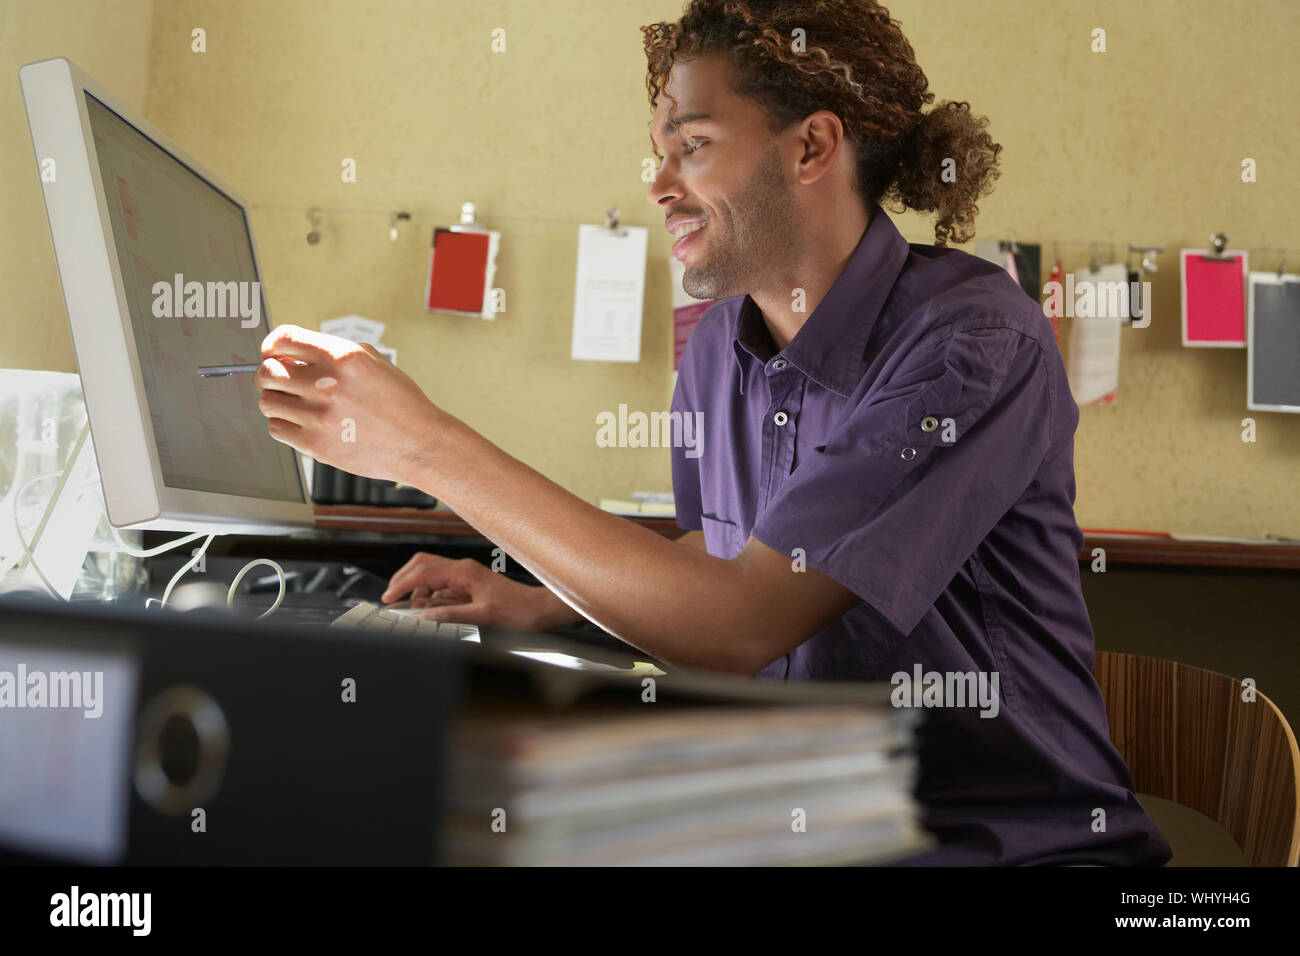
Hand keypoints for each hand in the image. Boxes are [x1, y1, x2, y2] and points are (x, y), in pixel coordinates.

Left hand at [255, 324, 441, 484]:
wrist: (418, 443)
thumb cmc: (401, 404)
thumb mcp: (375, 363)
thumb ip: (335, 353)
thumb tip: (298, 352)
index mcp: (343, 358)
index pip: (284, 340)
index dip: (271, 345)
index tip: (271, 351)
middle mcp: (327, 384)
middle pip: (267, 372)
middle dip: (268, 374)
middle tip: (277, 380)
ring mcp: (319, 416)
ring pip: (268, 402)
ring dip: (275, 400)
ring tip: (294, 404)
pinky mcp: (315, 444)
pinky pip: (277, 429)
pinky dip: (283, 424)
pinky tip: (301, 423)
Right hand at [381, 552, 567, 630]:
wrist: (537, 610)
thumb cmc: (518, 610)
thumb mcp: (484, 616)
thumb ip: (453, 615)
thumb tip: (426, 616)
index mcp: (465, 571)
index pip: (424, 571)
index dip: (403, 584)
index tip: (389, 597)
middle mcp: (463, 569)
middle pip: (422, 565)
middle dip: (403, 579)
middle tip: (390, 597)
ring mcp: (465, 576)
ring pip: (430, 574)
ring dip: (415, 588)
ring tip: (407, 607)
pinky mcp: (467, 585)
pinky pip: (440, 586)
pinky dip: (428, 595)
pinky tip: (426, 608)